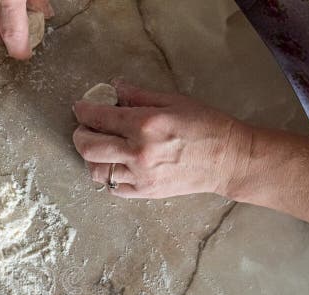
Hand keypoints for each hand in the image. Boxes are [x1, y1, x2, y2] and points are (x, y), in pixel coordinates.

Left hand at [72, 83, 251, 198]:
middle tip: (83, 129)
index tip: (80, 108)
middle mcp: (138, 152)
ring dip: (91, 158)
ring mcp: (141, 175)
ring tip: (99, 148)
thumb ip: (139, 95)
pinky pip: (113, 188)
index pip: (99, 117)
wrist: (228, 160)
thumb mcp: (174, 101)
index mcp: (145, 124)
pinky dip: (108, 177)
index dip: (83, 111)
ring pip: (97, 171)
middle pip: (89, 148)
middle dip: (80, 136)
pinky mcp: (146, 192)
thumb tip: (115, 87)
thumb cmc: (206, 126)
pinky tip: (114, 166)